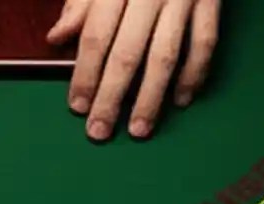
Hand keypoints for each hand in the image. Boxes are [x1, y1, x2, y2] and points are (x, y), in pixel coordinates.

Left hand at [47, 0, 219, 140]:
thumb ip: (81, 2)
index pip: (96, 36)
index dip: (84, 74)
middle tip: (99, 131)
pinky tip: (181, 100)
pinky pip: (205, 42)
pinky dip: (195, 74)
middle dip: (111, 96)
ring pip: (166, 54)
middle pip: (127, 53)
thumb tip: (57, 38)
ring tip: (139, 128)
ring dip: (151, 97)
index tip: (77, 106)